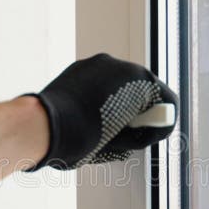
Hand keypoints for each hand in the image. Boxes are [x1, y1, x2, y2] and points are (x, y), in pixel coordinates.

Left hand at [27, 53, 177, 169]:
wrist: (43, 127)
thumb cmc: (82, 138)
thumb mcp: (120, 144)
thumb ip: (137, 134)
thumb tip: (139, 132)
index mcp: (139, 82)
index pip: (166, 101)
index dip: (161, 124)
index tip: (151, 137)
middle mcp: (121, 66)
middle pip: (143, 90)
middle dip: (140, 112)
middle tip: (130, 136)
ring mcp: (98, 64)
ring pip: (120, 85)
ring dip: (119, 104)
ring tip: (105, 128)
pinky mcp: (79, 68)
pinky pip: (99, 82)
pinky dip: (100, 98)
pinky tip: (88, 116)